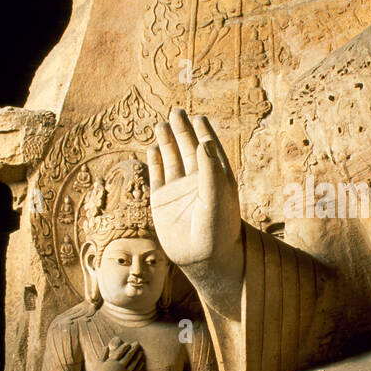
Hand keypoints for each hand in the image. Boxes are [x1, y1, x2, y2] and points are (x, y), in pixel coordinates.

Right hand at [88, 336, 144, 370]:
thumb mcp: (98, 365)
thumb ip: (102, 355)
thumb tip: (106, 346)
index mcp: (112, 362)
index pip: (120, 352)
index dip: (125, 347)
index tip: (128, 343)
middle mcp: (120, 367)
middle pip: (128, 355)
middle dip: (133, 348)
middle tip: (137, 343)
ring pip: (133, 363)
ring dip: (137, 356)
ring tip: (140, 352)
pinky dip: (139, 366)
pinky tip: (141, 362)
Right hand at [147, 109, 242, 316]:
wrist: (204, 258)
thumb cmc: (218, 229)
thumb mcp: (217, 196)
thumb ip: (210, 169)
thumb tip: (203, 141)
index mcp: (216, 176)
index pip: (209, 147)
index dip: (204, 131)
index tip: (199, 117)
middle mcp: (197, 180)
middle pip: (188, 148)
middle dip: (182, 130)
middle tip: (176, 111)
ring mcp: (178, 190)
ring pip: (171, 159)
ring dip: (167, 141)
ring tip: (162, 124)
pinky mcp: (162, 201)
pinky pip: (157, 176)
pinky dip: (154, 162)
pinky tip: (152, 147)